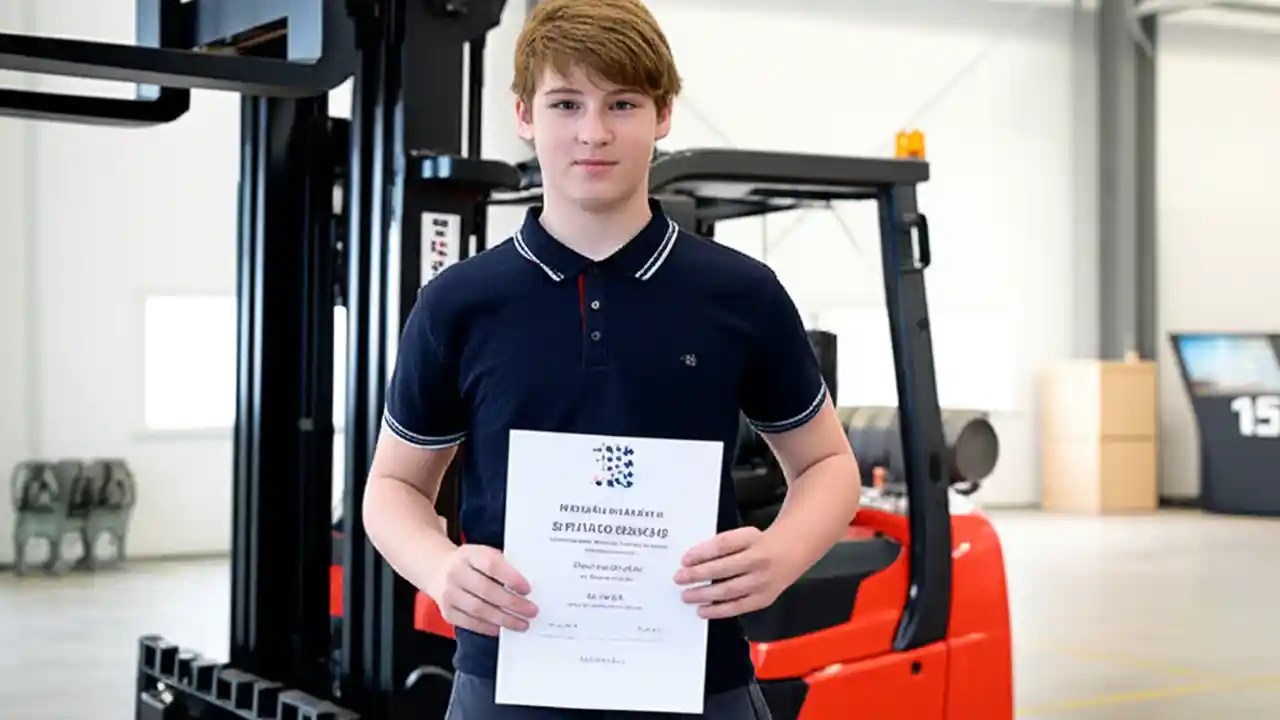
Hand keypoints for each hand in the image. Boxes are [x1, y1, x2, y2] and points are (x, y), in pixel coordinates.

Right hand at [431, 544, 537, 636]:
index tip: (528, 589)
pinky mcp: (446, 611)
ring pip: (479, 610)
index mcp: (469, 554)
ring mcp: (448, 593)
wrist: (436, 569)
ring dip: (503, 619)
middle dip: (512, 603)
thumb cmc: (470, 563)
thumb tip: (526, 589)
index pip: (491, 565)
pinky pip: (469, 623)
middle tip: (531, 611)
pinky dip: (487, 627)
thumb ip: (502, 566)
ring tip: (522, 624)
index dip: (511, 578)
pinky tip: (501, 628)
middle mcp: (455, 573)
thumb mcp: (482, 554)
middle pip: (487, 590)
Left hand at [673, 527, 793, 619]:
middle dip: (698, 575)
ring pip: (729, 590)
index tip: (685, 560)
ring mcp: (763, 581)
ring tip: (687, 596)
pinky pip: (738, 606)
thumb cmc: (760, 543)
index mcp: (752, 538)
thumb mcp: (744, 535)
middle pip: (723, 568)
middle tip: (679, 579)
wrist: (792, 551)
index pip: (722, 545)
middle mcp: (759, 560)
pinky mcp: (764, 598)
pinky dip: (718, 610)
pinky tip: (703, 610)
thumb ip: (722, 545)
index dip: (702, 553)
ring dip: (704, 594)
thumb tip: (693, 561)